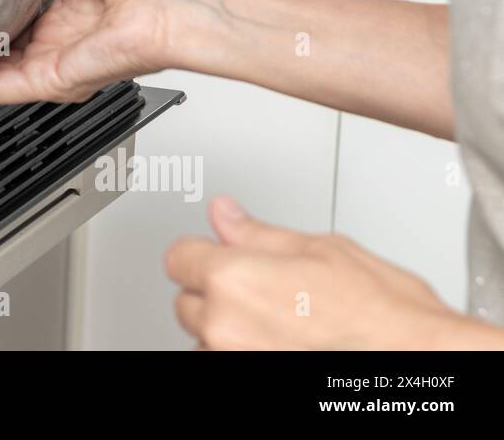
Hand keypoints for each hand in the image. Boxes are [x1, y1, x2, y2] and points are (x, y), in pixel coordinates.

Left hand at [166, 196, 460, 349]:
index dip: (203, 253)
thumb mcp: (321, 250)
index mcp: (233, 278)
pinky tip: (281, 346)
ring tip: (282, 325)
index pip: (178, 257)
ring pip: (206, 338)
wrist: (419, 360)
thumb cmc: (382, 315)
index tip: (218, 255)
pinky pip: (225, 362)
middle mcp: (224, 324)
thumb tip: (225, 213)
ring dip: (229, 330)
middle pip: (189, 300)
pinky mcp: (245, 384)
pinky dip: (243, 354)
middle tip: (265, 292)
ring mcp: (232, 359)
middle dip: (217, 293)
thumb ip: (258, 233)